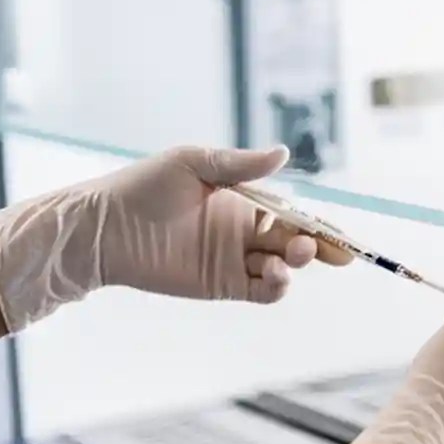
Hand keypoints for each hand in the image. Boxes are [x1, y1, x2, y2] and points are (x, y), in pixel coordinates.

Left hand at [0, 146, 351, 331]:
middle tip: (328, 249)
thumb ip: (239, 165)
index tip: (340, 233)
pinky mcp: (222, 285)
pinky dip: (277, 286)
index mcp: (243, 198)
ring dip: (295, 263)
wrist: (103, 229)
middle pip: (295, 240)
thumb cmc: (141, 187)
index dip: (319, 223)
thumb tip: (284, 153)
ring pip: (282, 266)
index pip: (292, 211)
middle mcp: (244, 230)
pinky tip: (275, 276)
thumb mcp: (192, 164)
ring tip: (289, 256)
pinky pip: (262, 290)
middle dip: (317, 246)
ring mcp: (235, 259)